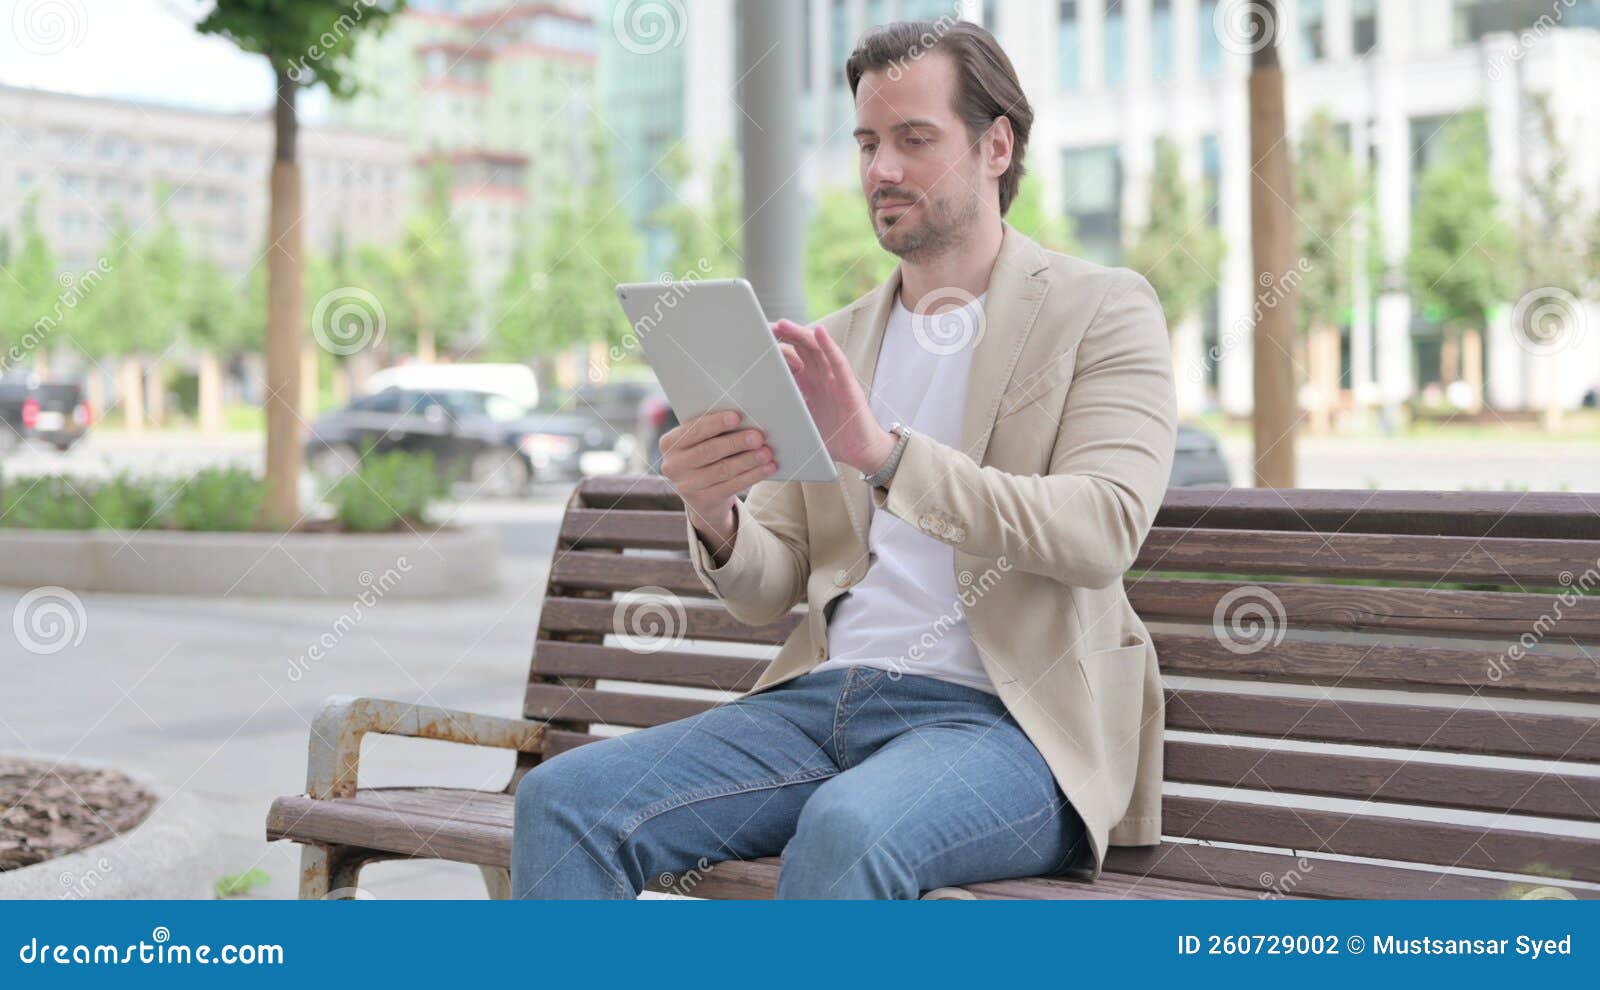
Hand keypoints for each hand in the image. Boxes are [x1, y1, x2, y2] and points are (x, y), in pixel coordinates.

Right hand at [658, 409, 775, 562]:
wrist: (701, 495)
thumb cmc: (706, 456)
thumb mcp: (701, 442)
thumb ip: (714, 430)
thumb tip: (747, 418)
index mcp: (669, 443)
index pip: (693, 430)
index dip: (715, 423)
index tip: (737, 417)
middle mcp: (672, 465)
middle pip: (709, 451)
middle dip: (736, 442)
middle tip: (758, 437)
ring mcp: (686, 485)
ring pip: (723, 470)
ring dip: (748, 460)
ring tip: (767, 452)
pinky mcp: (703, 501)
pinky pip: (731, 486)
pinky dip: (753, 475)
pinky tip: (768, 468)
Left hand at [771, 319, 895, 474]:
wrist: (861, 453)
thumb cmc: (833, 440)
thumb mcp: (801, 424)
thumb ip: (784, 416)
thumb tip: (754, 420)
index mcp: (809, 386)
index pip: (790, 360)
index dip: (775, 349)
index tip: (756, 341)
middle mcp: (821, 378)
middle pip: (801, 349)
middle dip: (783, 337)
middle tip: (764, 327)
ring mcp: (835, 380)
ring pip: (816, 350)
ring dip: (800, 335)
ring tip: (783, 324)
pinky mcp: (848, 386)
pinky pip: (838, 362)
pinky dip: (829, 346)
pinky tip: (820, 332)